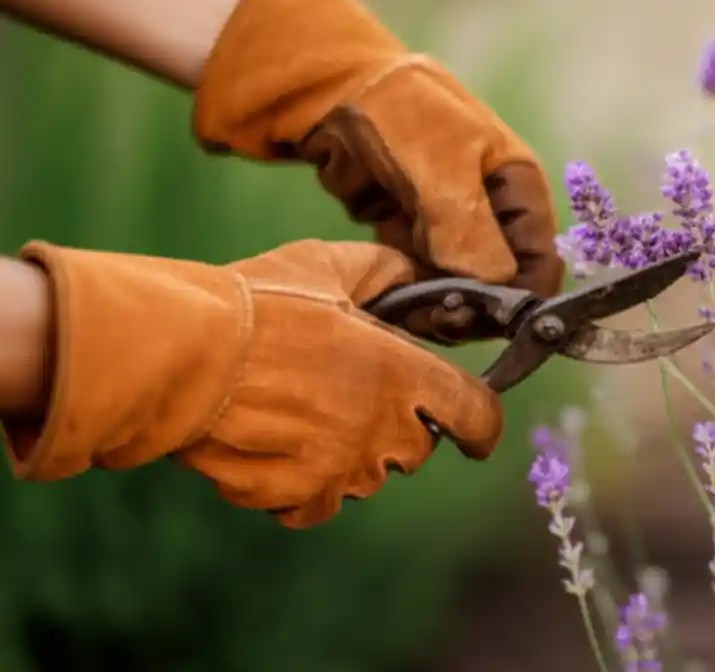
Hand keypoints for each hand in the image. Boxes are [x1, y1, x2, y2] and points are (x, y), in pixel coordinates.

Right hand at [3, 239, 501, 528]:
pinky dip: (303, 487)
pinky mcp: (294, 496)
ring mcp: (339, 469)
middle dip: (396, 427)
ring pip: (366, 477)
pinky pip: (317, 504)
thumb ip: (384, 272)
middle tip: (349, 396)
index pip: (476, 415)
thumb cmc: (254, 305)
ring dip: (348, 455)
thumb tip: (414, 275)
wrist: (179, 356)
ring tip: (300, 416)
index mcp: (401, 373)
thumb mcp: (326, 266)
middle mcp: (381, 429)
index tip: (475, 432)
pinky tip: (275, 451)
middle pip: (416, 448)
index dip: (481, 425)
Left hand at [192, 0, 562, 341]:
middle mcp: (492, 215)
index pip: (540, 261)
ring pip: (458, 292)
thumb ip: (470, 233)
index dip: (522, 300)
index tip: (485, 321)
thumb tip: (494, 291)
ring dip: (438, 311)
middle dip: (473, 311)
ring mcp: (450, 229)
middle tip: (438, 321)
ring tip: (411, 316)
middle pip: (500, 286)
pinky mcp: (411, 239)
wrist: (329, 92)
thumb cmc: (400, 116)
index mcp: (517, 189)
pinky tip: (393, 309)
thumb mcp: (443, 169)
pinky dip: (410, 299)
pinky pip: (420, 283)